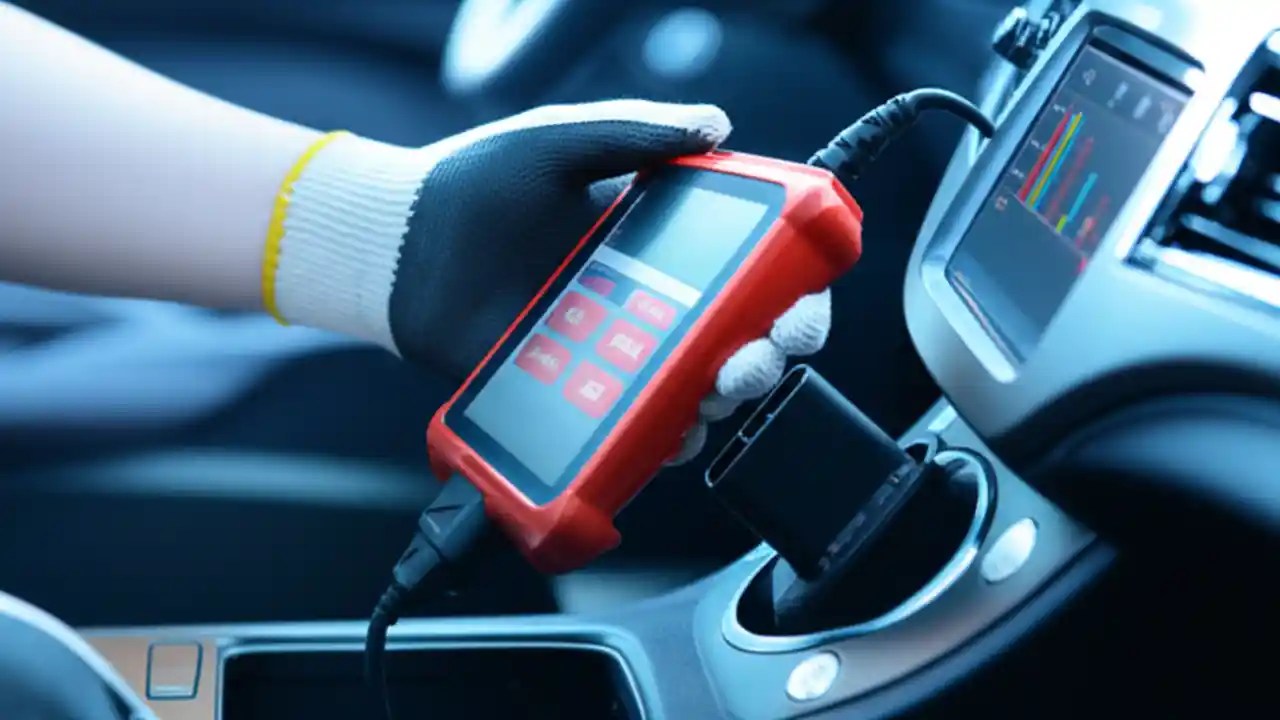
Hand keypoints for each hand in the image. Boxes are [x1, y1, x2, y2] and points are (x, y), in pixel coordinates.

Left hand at [270, 100, 830, 460]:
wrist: (402, 247)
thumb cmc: (476, 185)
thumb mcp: (561, 142)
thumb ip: (634, 132)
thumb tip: (715, 125)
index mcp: (660, 242)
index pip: (751, 271)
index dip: (791, 293)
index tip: (799, 303)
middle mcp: (650, 301)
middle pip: (741, 341)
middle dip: (770, 355)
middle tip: (756, 356)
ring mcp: (616, 351)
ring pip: (699, 391)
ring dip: (726, 398)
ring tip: (716, 387)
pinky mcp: (577, 393)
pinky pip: (638, 427)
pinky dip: (667, 437)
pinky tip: (674, 428)